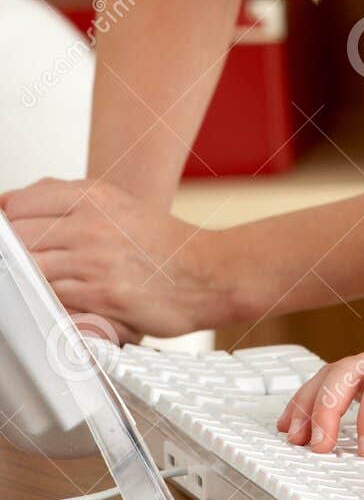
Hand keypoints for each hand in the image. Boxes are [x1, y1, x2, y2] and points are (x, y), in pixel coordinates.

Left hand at [0, 176, 217, 336]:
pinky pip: (51, 300)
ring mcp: (93, 259)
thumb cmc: (163, 245)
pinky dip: (51, 304)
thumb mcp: (116, 204)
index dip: (10, 224)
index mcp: (93, 195)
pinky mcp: (99, 295)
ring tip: (55, 283)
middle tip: (33, 264)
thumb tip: (10, 204)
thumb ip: (66, 200)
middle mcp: (90, 222)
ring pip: (30, 271)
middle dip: (16, 254)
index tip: (13, 237)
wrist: (207, 274)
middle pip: (18, 237)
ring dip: (32, 282)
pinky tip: (68, 302)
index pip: (20, 204)